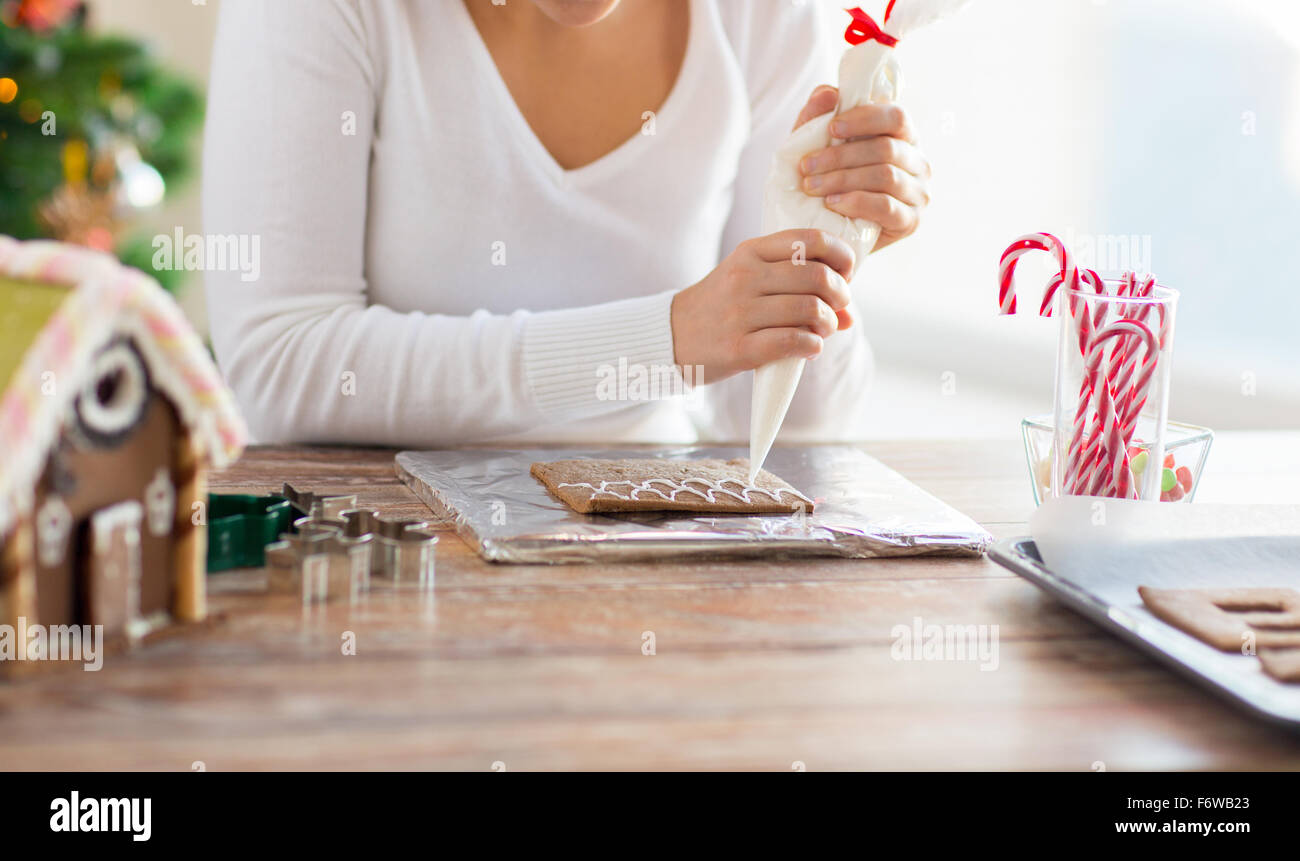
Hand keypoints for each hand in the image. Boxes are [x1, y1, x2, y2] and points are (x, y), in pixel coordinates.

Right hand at [671, 229, 854, 382]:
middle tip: (838, 306)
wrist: (672, 336)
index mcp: (751, 251)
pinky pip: (793, 341)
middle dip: (841, 294)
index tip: (845, 273)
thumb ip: (798, 286)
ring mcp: (740, 313)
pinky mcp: (739, 348)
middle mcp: (745, 277)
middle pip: (817, 276)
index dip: (841, 256)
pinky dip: (812, 345)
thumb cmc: (722, 306)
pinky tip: (810, 347)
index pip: (811, 239)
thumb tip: (851, 314)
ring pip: (809, 309)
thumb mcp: (750, 279)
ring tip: (824, 329)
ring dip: (829, 323)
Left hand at [794, 85, 930, 252]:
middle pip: (886, 149)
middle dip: (840, 156)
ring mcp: (918, 193)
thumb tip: (829, 93)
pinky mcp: (911, 221)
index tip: (831, 128)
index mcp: (904, 137)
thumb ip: (818, 117)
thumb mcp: (815, 147)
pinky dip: (856, 202)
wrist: (828, 232)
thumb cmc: (824, 181)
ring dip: (842, 179)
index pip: (897, 117)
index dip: (864, 119)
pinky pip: (886, 207)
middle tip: (806, 166)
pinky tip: (832, 203)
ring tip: (811, 187)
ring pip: (886, 176)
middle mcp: (919, 162)